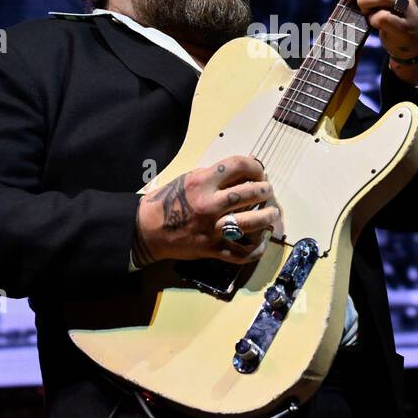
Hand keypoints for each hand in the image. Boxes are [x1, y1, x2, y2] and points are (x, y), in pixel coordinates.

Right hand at [132, 155, 282, 265]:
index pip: (239, 165)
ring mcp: (212, 228)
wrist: (146, 230)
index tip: (259, 173)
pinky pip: (242, 252)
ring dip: (267, 217)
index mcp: (202, 181)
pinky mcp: (212, 248)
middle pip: (251, 193)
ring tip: (271, 214)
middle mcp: (209, 203)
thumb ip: (214, 176)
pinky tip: (261, 240)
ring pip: (252, 222)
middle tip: (267, 192)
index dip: (256, 167)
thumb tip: (242, 174)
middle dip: (265, 191)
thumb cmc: (166, 202)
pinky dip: (256, 249)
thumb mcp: (187, 179)